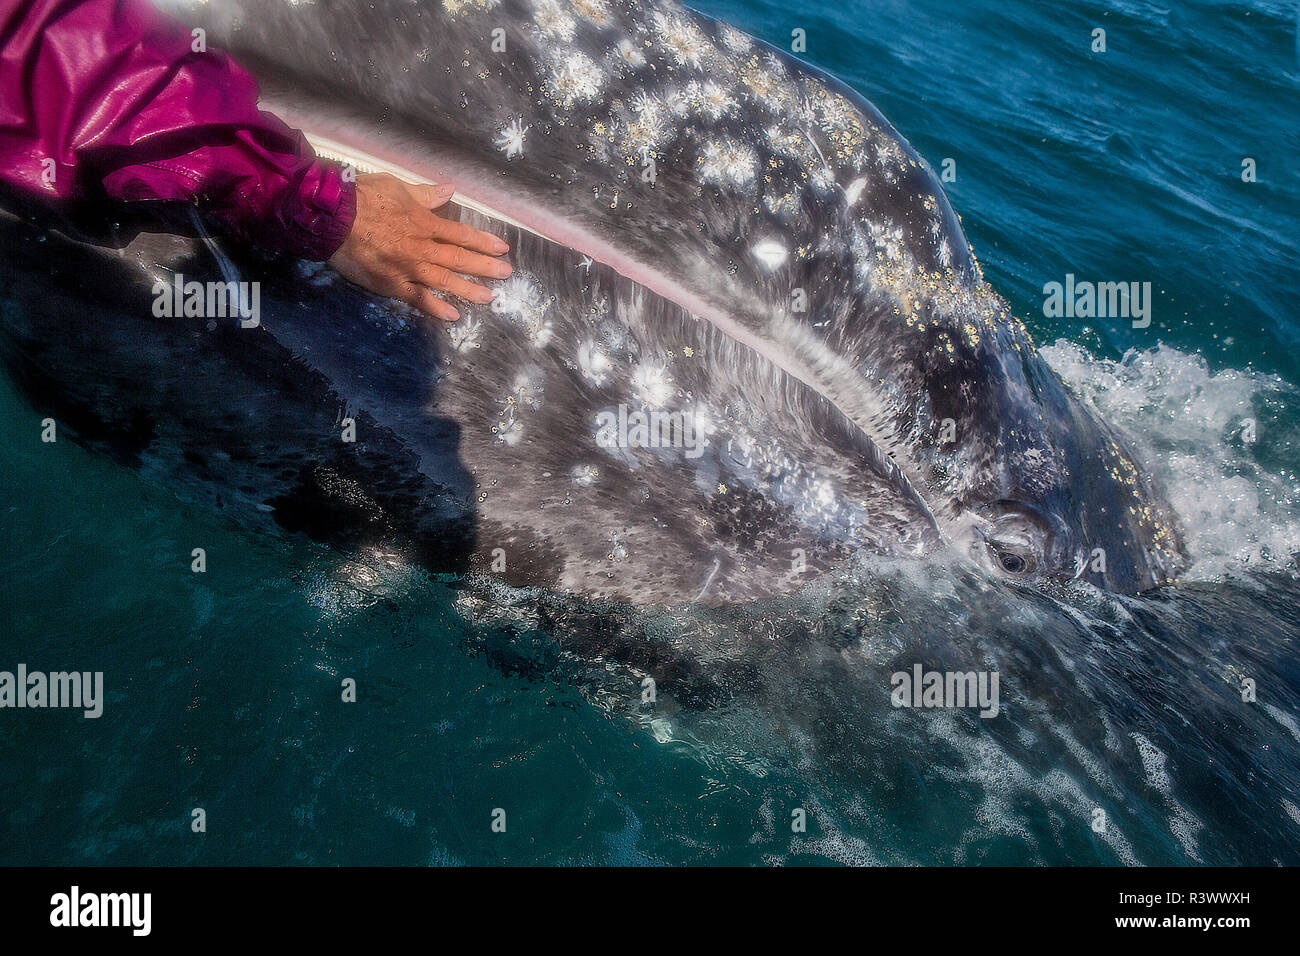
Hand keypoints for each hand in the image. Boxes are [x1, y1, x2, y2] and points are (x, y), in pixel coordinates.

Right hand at [327, 172, 511, 320]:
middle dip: (485, 266)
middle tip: (507, 273)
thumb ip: (425, 194)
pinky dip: (436, 308)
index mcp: (424, 222)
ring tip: (489, 297)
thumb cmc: (362, 196)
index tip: (502, 248)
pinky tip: (453, 316)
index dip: (483, 241)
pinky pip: (418, 298)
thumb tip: (449, 190)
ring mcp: (408, 268)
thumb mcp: (397, 186)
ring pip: (445, 281)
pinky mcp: (392, 284)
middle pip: (459, 258)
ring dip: (469, 289)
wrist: (333, 217)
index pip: (460, 234)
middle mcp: (422, 247)